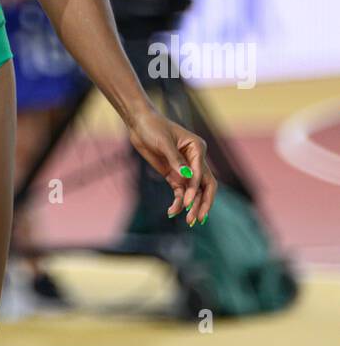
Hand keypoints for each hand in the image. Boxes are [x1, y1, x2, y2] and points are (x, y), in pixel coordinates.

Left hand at [126, 108, 216, 224]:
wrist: (139, 124)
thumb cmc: (153, 127)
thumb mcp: (163, 142)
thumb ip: (175, 160)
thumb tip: (187, 177)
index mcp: (198, 148)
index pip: (202, 173)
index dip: (196, 188)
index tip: (188, 201)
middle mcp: (195, 160)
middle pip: (205, 185)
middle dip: (203, 202)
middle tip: (197, 219)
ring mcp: (185, 169)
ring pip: (194, 191)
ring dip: (192, 206)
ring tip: (188, 221)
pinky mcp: (174, 175)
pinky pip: (180, 192)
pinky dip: (178, 202)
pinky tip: (172, 211)